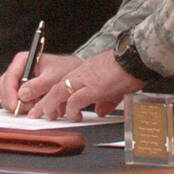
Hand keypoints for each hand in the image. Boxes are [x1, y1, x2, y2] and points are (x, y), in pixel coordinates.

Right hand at [0, 52, 82, 113]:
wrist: (73, 72)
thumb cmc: (65, 69)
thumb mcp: (54, 77)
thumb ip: (38, 85)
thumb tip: (22, 94)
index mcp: (23, 60)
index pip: (9, 77)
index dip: (10, 93)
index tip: (15, 106)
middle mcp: (18, 70)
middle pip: (2, 88)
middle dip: (13, 101)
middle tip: (27, 108)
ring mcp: (18, 81)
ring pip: (7, 97)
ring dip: (19, 105)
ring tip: (36, 104)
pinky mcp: (22, 91)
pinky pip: (15, 102)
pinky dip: (23, 107)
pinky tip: (36, 105)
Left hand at [22, 49, 144, 120]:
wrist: (135, 57)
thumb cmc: (127, 69)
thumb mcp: (113, 86)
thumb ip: (105, 99)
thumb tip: (100, 110)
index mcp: (84, 71)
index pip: (63, 83)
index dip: (54, 97)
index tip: (48, 107)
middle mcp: (81, 73)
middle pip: (55, 86)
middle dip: (44, 101)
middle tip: (38, 114)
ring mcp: (86, 79)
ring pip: (59, 91)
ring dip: (51, 105)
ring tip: (49, 116)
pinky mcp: (93, 87)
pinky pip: (75, 100)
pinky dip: (72, 110)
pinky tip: (75, 116)